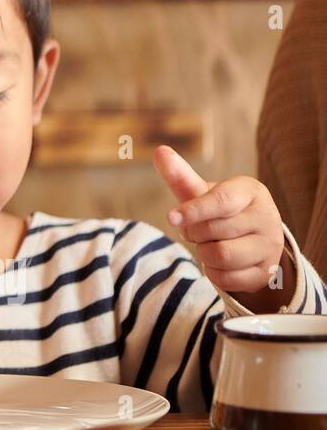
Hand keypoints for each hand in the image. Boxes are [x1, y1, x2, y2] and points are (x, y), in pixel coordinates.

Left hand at [153, 146, 289, 299]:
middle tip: (196, 230)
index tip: (170, 218)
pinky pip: (228, 278)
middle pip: (214, 231)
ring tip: (208, 245)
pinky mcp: (266, 272)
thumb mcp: (204, 192)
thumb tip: (160, 151)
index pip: (220, 201)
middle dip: (194, 233)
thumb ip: (181, 176)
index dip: (193, 210)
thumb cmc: (221, 210)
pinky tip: (219, 263)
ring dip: (203, 253)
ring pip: (221, 256)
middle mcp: (267, 217)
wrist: (252, 238)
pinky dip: (214, 273)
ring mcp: (270, 246)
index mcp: (251, 191)